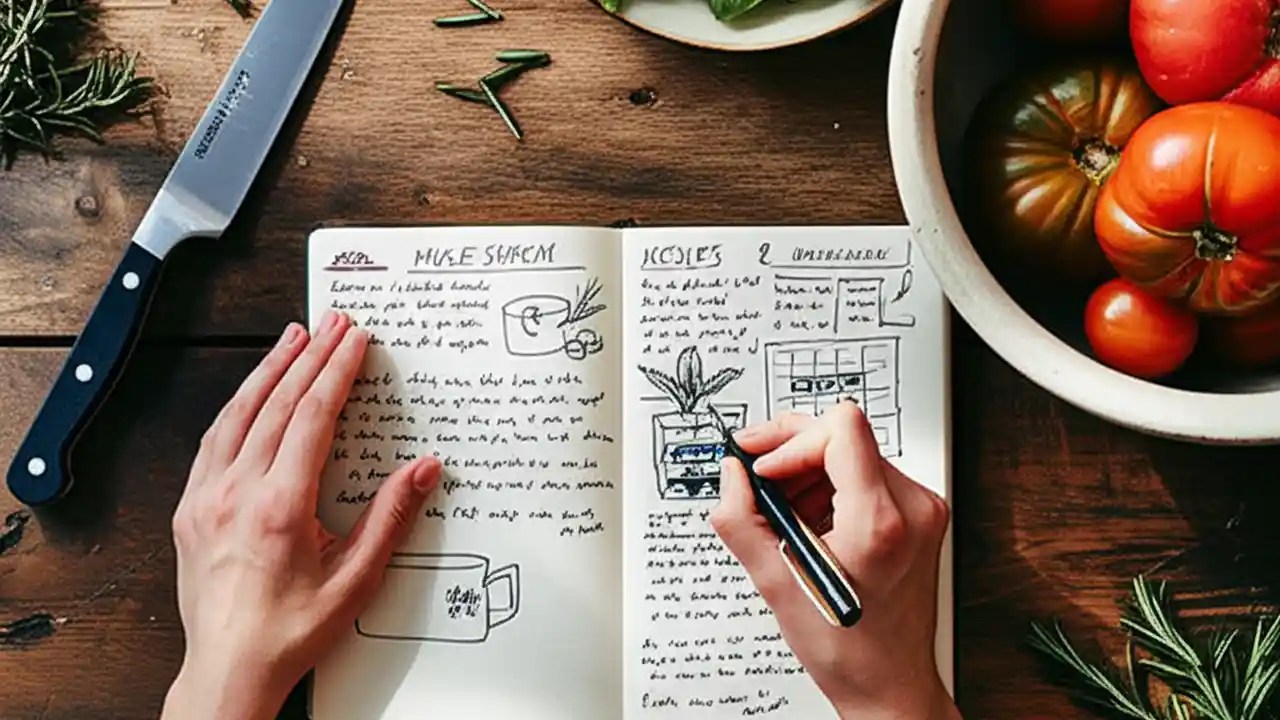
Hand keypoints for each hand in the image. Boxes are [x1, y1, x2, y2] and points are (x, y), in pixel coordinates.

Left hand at [161, 311, 440, 719]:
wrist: (229, 671)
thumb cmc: (291, 633)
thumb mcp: (356, 581)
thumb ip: (391, 518)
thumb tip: (424, 469)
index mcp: (279, 507)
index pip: (311, 418)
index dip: (336, 371)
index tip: (355, 340)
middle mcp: (236, 493)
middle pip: (275, 405)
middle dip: (309, 356)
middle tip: (333, 322)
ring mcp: (206, 498)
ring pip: (237, 415)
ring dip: (268, 371)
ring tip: (293, 338)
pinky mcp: (190, 509)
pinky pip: (213, 441)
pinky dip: (237, 407)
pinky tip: (250, 394)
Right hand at [710, 402, 958, 719]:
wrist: (889, 683)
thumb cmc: (848, 650)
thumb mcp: (776, 585)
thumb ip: (740, 519)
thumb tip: (731, 476)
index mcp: (880, 522)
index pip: (840, 429)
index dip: (790, 443)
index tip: (764, 471)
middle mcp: (912, 508)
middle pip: (844, 435)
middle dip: (792, 453)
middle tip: (756, 474)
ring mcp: (921, 510)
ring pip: (854, 451)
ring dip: (809, 472)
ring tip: (785, 513)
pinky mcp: (919, 515)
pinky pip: (867, 474)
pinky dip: (830, 487)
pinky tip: (810, 521)